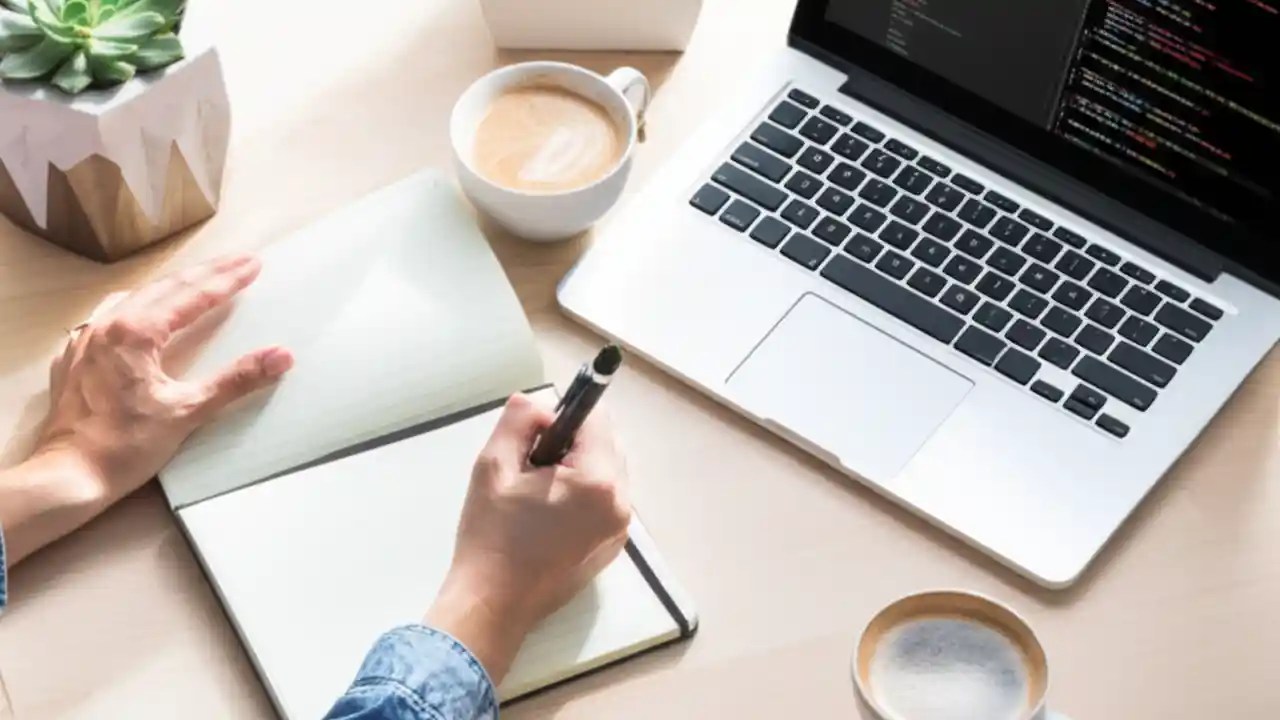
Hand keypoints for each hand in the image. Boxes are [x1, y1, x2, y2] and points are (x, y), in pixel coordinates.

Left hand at [36, 254, 292, 505]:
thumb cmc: (123, 447)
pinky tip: (139, 311)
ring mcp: (86, 341)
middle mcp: (107, 327)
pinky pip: (108, 317)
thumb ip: (236, 380)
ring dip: (171, 287)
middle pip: (165, 288)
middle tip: (238, 262)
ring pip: (134, 298)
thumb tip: (280, 356)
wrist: (68, 476)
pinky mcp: (75, 359)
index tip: (253, 266)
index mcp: (136, 333)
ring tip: (196, 280)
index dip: (227, 280)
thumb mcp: (188, 412)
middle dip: (205, 274)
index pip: (192, 295)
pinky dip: (136, 306)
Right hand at [425, 393, 631, 682]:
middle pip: (607, 444)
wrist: (493, 605)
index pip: (596, 419)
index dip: (564, 414)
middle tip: (532, 463)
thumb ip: (519, 420)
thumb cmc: (490, 536)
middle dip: (573, 441)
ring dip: (579, 467)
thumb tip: (540, 404)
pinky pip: (606, 501)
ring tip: (538, 490)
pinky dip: (584, 494)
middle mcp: (620, 503)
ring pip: (608, 472)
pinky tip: (548, 513)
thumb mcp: (494, 466)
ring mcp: (620, 528)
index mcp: (597, 481)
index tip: (535, 430)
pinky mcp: (612, 546)